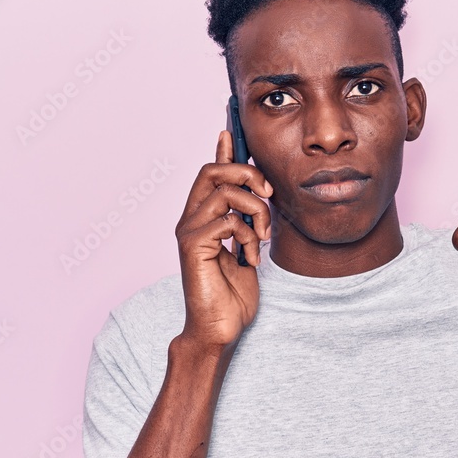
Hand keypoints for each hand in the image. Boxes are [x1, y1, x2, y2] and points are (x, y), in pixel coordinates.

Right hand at [175, 130, 272, 348]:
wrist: (220, 328)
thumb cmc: (232, 293)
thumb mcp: (248, 249)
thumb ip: (248, 221)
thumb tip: (260, 195)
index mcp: (203, 216)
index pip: (211, 172)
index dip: (223, 149)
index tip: (232, 129)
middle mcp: (190, 218)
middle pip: (213, 170)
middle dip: (247, 173)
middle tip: (269, 195)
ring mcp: (189, 231)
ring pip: (225, 192)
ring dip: (255, 211)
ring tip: (263, 237)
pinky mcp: (192, 247)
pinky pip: (227, 221)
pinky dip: (248, 236)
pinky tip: (251, 258)